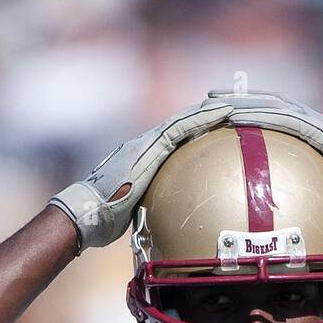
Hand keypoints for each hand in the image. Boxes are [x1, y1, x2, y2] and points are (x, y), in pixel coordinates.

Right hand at [49, 97, 234, 250]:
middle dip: (209, 111)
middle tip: (234, 104)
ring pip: (186, 119)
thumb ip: (151, 202)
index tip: (217, 120)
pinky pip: (181, 128)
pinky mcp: (149, 148)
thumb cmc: (105, 217)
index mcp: (142, 155)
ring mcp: (147, 143)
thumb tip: (166, 220)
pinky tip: (222, 112)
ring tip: (234, 102)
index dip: (197, 125)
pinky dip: (202, 118)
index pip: (176, 135)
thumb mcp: (134, 207)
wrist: (87, 212)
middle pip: (184, 121)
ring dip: (211, 109)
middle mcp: (145, 143)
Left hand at [214, 88, 322, 217]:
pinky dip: (260, 115)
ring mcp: (318, 124)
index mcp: (316, 135)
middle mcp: (314, 124)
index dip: (251, 114)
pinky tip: (237, 116)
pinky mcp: (322, 130)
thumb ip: (316, 195)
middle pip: (268, 106)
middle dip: (238, 100)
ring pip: (271, 106)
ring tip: (213, 101)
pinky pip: (284, 120)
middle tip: (208, 100)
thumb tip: (300, 221)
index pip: (277, 120)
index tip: (225, 115)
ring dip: (242, 102)